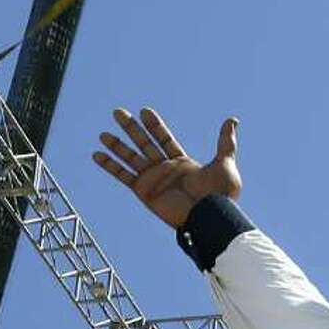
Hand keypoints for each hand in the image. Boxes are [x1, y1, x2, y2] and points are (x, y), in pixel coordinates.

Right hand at [93, 108, 240, 228]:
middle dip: (131, 128)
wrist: (208, 217)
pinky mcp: (143, 191)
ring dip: (117, 145)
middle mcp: (164, 170)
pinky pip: (123, 176)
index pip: (164, 138)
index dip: (154, 126)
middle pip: (144, 143)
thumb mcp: (225, 164)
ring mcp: (153, 180)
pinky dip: (110, 166)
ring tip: (103, 133)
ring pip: (131, 158)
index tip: (145, 111)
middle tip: (117, 112)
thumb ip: (225, 142)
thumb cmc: (219, 195)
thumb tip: (232, 120)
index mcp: (182, 163)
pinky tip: (97, 154)